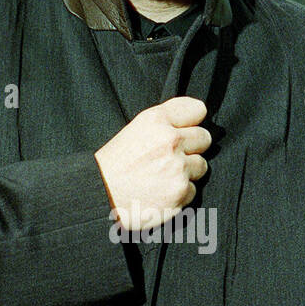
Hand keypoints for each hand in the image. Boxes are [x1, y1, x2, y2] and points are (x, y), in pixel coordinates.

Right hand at [94, 96, 211, 231]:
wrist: (99, 195)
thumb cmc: (116, 163)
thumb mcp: (136, 129)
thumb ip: (166, 121)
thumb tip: (197, 118)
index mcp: (157, 120)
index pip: (197, 110)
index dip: (191, 122)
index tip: (184, 131)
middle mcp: (170, 141)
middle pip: (205, 138)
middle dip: (192, 148)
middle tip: (170, 157)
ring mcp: (178, 168)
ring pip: (201, 166)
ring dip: (187, 172)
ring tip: (162, 176)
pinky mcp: (181, 192)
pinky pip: (193, 190)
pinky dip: (180, 193)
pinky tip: (160, 192)